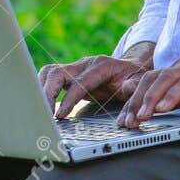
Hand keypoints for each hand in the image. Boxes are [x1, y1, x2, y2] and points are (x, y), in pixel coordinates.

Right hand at [38, 50, 153, 119]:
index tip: (60, 114)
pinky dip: (43, 90)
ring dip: (41, 90)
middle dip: (47, 92)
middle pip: (58, 72)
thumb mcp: (139, 80)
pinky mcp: (69, 76)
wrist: (130, 66)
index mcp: (101, 65)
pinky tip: (42, 106)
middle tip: (44, 114)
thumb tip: (128, 89)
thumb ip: (134, 85)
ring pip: (50, 73)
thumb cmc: (134, 75)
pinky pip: (50, 79)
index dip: (69, 97)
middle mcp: (85, 64)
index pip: (80, 81)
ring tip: (39, 110)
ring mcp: (75, 69)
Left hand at [117, 58, 179, 127]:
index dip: (132, 101)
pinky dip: (171, 96)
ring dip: (148, 99)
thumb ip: (172, 98)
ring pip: (163, 80)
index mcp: (178, 71)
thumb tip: (149, 107)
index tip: (123, 121)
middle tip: (126, 123)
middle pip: (150, 80)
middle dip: (135, 102)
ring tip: (140, 117)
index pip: (147, 82)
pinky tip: (161, 109)